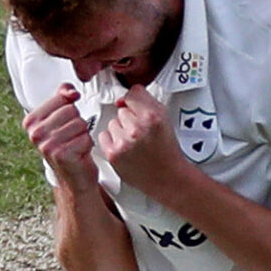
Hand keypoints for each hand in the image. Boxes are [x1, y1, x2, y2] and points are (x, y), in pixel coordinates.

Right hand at [22, 84, 100, 190]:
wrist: (73, 177)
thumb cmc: (68, 147)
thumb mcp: (60, 119)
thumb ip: (62, 98)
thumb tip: (70, 91)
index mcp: (31, 121)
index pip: (61, 98)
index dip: (70, 109)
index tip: (65, 122)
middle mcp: (36, 133)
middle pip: (72, 111)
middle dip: (78, 123)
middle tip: (71, 137)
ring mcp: (47, 145)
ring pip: (80, 124)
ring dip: (83, 135)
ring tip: (75, 145)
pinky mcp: (62, 155)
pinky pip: (86, 138)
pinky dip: (88, 146)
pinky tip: (79, 153)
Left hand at [99, 84, 194, 203]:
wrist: (167, 176)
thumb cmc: (166, 150)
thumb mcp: (164, 118)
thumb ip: (145, 102)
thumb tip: (123, 99)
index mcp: (152, 117)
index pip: (133, 93)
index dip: (135, 102)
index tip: (137, 109)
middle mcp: (137, 129)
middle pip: (121, 110)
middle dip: (130, 119)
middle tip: (141, 133)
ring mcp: (123, 142)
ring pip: (112, 123)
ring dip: (120, 131)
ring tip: (134, 142)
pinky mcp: (113, 154)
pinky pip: (103, 136)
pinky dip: (111, 141)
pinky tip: (125, 148)